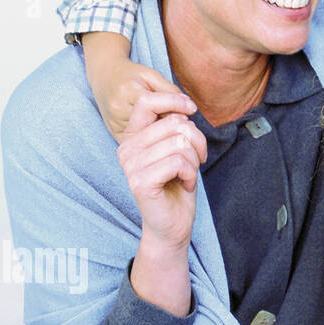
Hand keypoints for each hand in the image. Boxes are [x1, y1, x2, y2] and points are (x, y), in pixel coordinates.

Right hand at [84, 32, 190, 141]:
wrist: (103, 78)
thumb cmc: (131, 74)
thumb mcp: (152, 75)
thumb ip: (170, 90)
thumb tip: (190, 108)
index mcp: (127, 92)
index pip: (156, 104)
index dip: (177, 106)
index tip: (191, 107)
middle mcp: (118, 111)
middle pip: (154, 122)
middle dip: (173, 121)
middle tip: (185, 118)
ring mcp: (115, 126)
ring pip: (150, 135)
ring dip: (166, 131)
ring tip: (173, 124)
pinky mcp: (116, 136)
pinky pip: (142, 142)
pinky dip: (155, 137)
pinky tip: (161, 130)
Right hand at [119, 91, 206, 316]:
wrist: (172, 224)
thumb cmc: (178, 184)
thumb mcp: (178, 149)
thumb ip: (175, 127)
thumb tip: (184, 106)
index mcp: (133, 137)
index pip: (147, 100)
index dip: (174, 100)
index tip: (191, 109)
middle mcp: (126, 149)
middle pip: (175, 123)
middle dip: (197, 140)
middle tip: (196, 160)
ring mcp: (130, 166)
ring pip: (181, 143)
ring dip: (195, 160)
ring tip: (187, 174)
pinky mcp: (140, 182)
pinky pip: (179, 163)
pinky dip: (192, 174)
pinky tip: (185, 185)